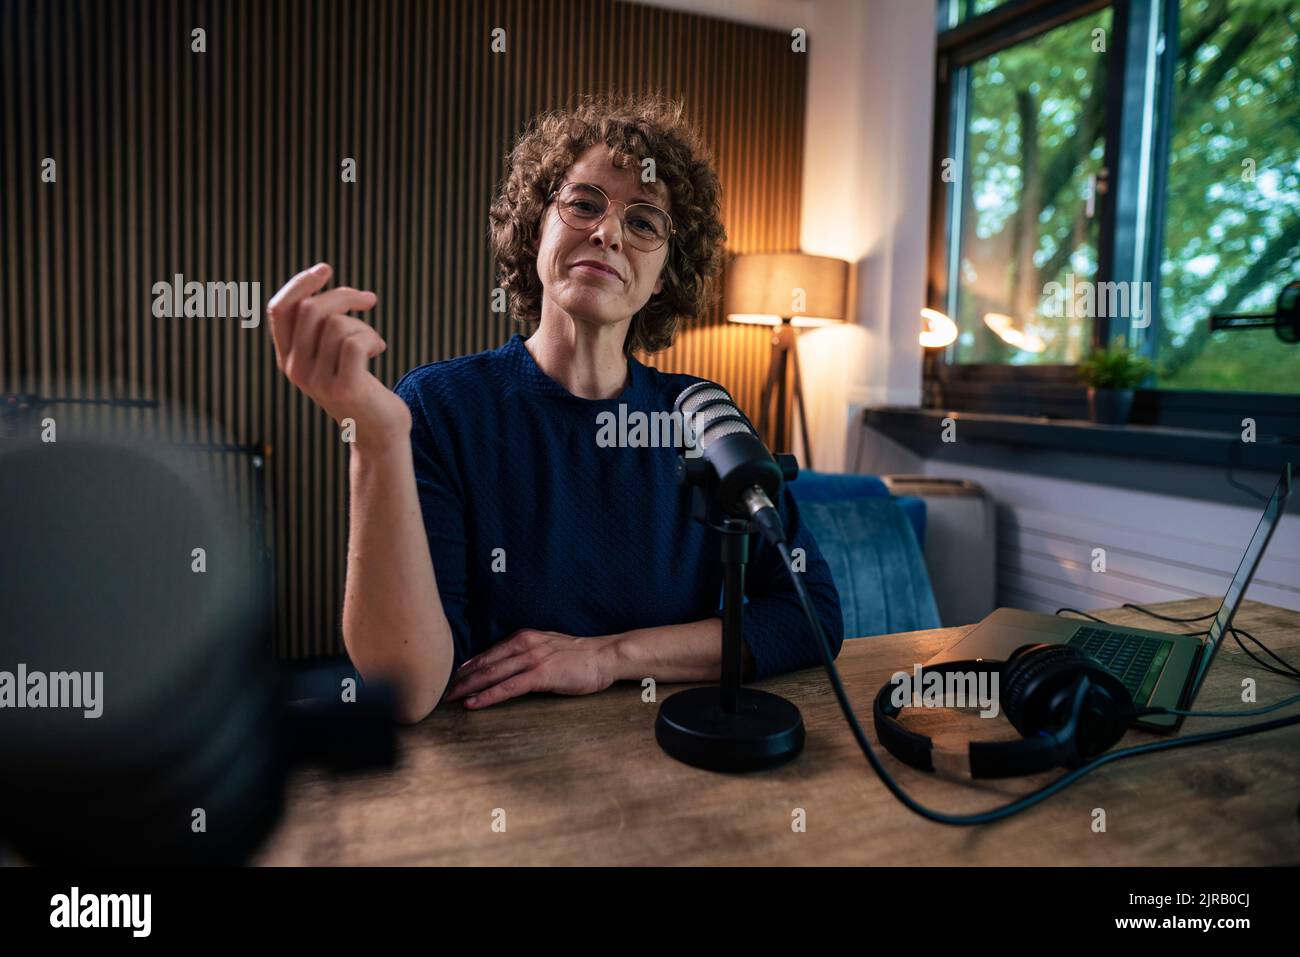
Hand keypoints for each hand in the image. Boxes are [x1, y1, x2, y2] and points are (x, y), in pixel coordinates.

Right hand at [266, 262, 411, 449]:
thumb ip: (321, 328)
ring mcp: (317, 381)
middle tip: (369, 300)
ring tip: (373, 343)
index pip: (279, 309)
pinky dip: (372, 338)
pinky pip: (355, 342)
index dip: (300, 283)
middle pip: (310, 308)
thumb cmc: (360, 388)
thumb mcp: (332, 356)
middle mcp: (295, 369)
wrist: (378, 434)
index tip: (326, 269)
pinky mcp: (344, 388)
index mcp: (287, 357)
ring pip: (337, 324)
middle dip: (344, 295)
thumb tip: (326, 283)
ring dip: (364, 325)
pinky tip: (379, 350)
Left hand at [444, 629, 618, 708]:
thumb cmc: (580, 657)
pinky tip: (473, 703)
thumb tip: (509, 667)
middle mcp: (524, 645)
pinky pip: (507, 688)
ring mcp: (532, 659)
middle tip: (440, 690)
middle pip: (485, 663)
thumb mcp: (548, 647)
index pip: (488, 653)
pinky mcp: (540, 675)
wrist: (605, 656)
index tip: (450, 677)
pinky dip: (487, 696)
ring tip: (449, 699)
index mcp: (524, 637)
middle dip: (460, 678)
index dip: (468, 666)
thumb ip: (528, 653)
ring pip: (491, 674)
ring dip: (467, 687)